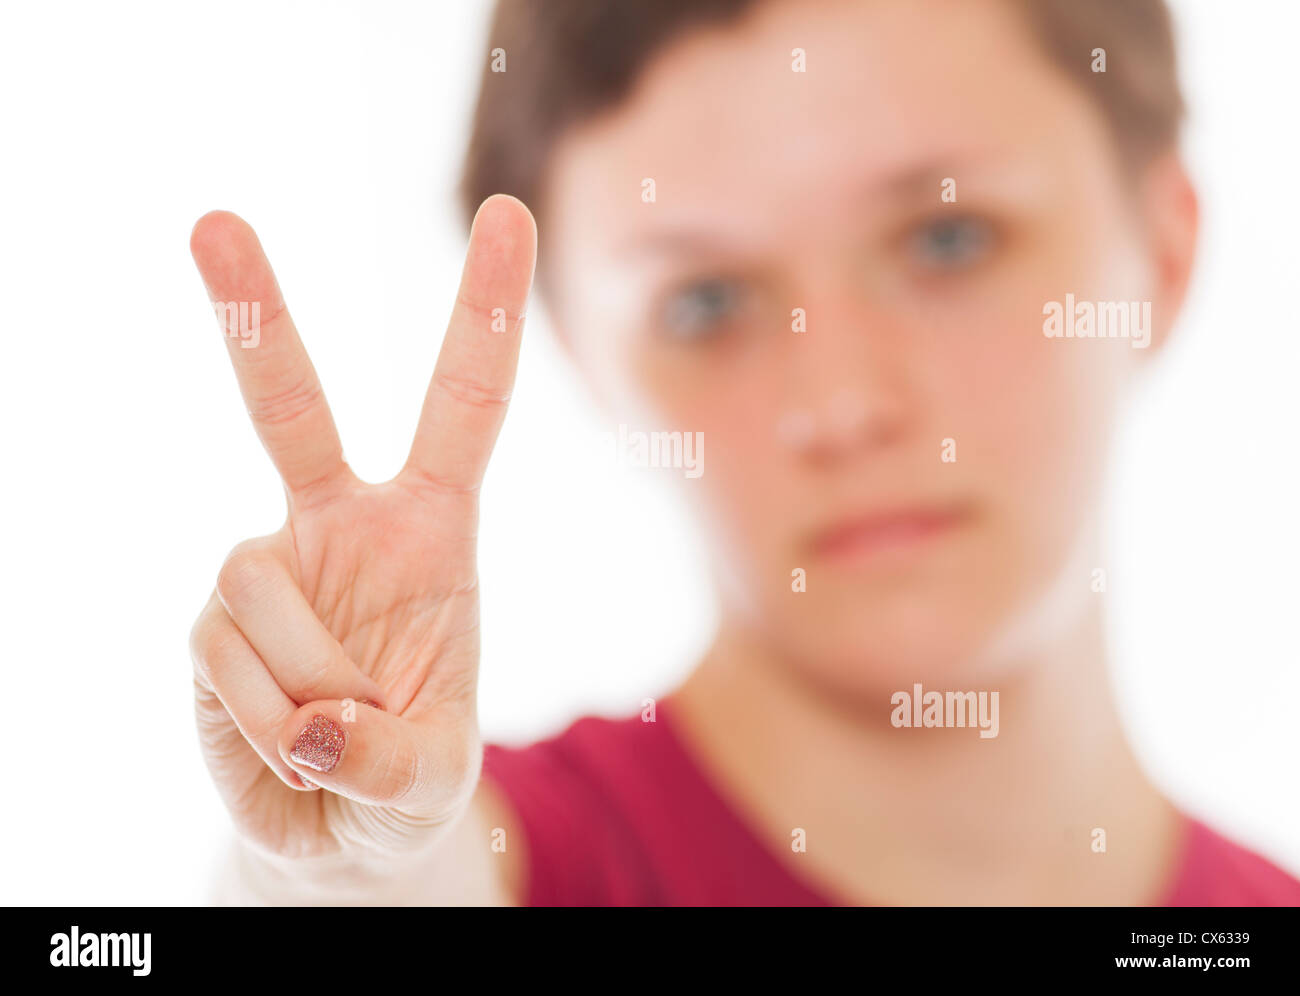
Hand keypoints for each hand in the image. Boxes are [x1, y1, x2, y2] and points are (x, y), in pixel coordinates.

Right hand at [188, 196, 535, 862]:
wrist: (335, 824)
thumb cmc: (406, 777)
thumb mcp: (432, 779)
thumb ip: (392, 760)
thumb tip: (311, 727)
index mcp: (432, 529)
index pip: (465, 403)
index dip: (483, 312)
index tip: (505, 210)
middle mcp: (341, 526)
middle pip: (292, 409)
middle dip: (253, 317)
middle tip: (210, 221)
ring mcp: (268, 567)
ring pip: (254, 584)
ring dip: (299, 682)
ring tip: (329, 729)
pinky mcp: (209, 623)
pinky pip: (221, 654)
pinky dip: (258, 716)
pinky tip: (284, 737)